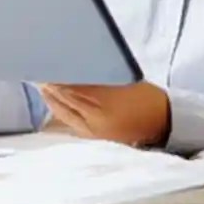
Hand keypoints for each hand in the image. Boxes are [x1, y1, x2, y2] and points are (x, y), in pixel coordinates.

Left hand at [38, 82, 170, 146]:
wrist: (165, 125)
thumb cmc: (147, 98)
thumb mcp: (123, 81)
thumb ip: (96, 77)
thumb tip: (71, 69)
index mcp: (103, 105)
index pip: (70, 89)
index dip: (56, 77)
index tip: (43, 65)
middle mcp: (94, 122)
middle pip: (64, 101)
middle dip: (50, 86)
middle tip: (37, 71)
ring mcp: (93, 133)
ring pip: (63, 113)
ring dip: (51, 98)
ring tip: (41, 83)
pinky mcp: (94, 138)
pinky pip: (69, 123)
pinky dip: (58, 110)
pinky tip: (52, 100)